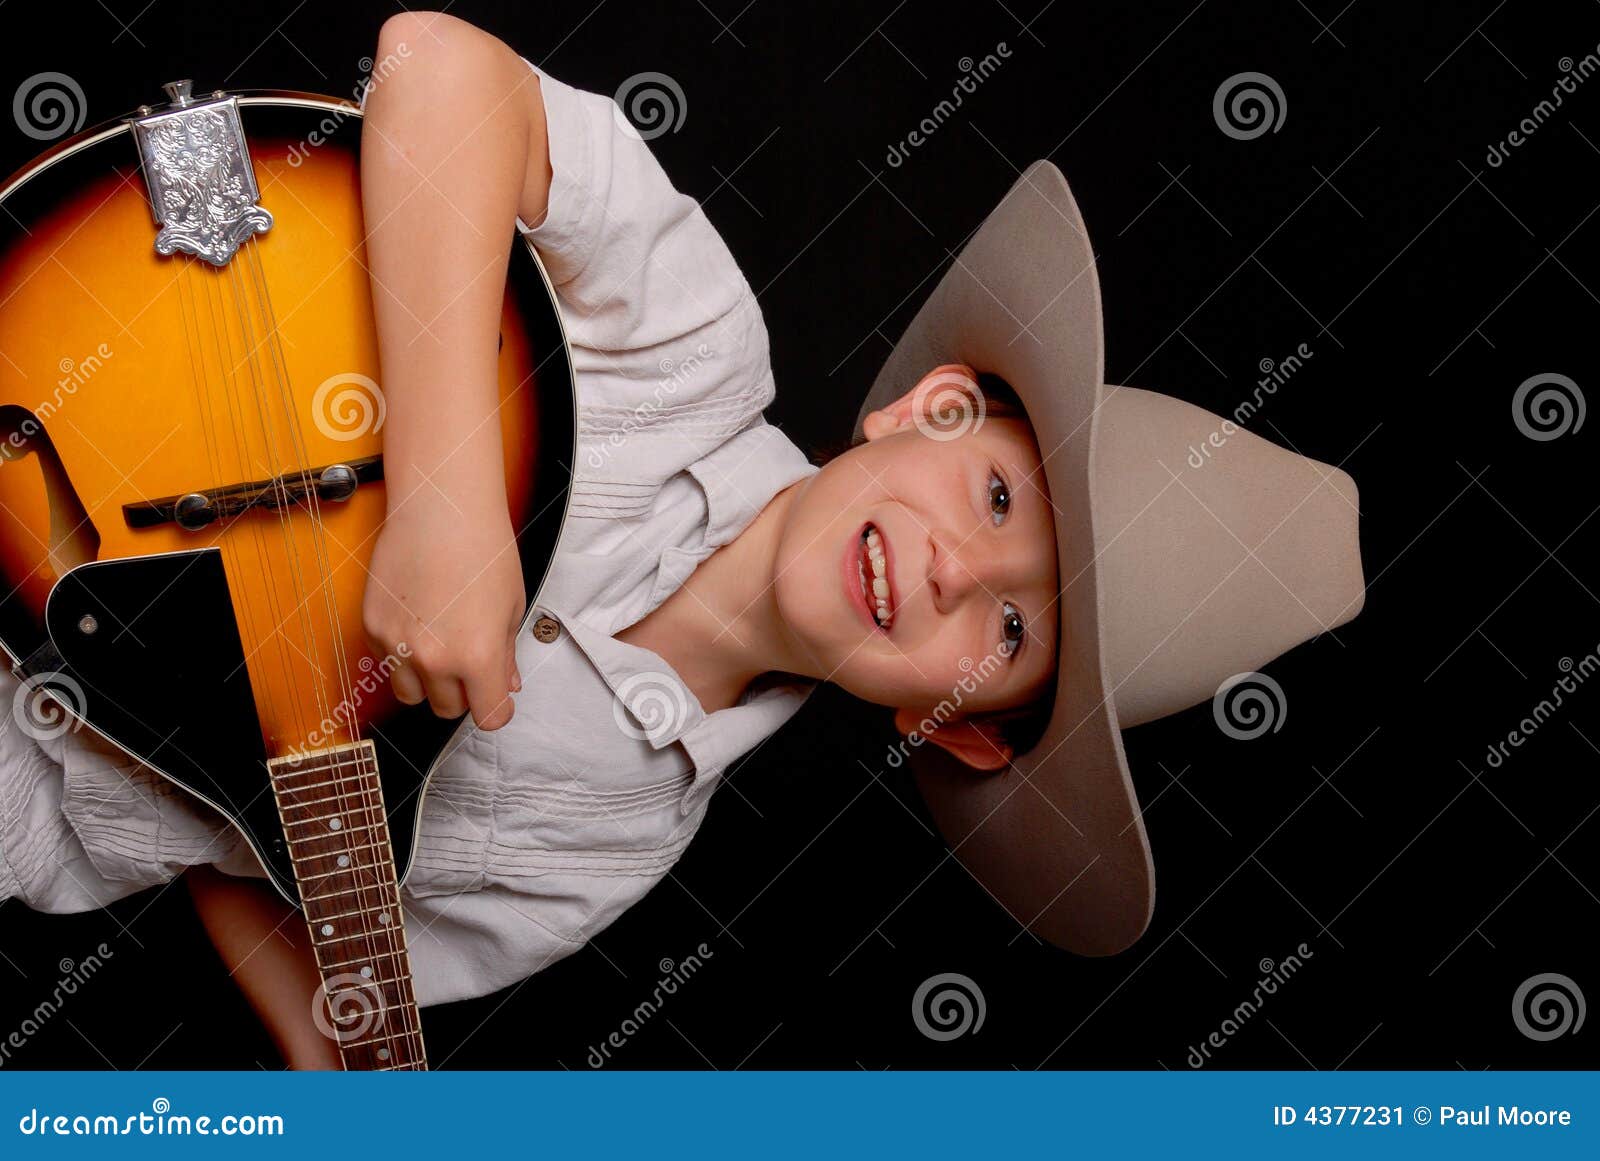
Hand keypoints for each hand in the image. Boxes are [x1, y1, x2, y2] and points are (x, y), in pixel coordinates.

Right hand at [361, 487, 524, 729]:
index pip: (489, 716)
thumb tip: (507, 685)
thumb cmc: (483, 548)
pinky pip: (388, 662)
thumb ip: (507, 654)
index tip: (497, 698)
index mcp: (478, 657)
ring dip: (428, 681)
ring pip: (412, 694)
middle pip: (448, 709)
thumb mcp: (512, 607)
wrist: (442, 508)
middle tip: (470, 660)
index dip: (497, 708)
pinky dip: (403, 653)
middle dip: (463, 692)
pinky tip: (419, 619)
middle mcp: (435, 658)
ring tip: (441, 644)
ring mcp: (398, 645)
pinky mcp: (373, 627)